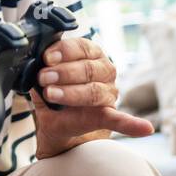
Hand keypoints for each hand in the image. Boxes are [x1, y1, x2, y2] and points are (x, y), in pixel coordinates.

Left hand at [31, 37, 154, 157]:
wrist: (56, 121)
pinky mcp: (108, 116)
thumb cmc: (51, 91)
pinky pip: (121, 120)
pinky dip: (132, 125)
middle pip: (89, 69)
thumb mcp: (42, 75)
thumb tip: (30, 59)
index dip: (65, 51)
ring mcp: (108, 93)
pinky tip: (145, 128)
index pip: (82, 47)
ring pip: (95, 91)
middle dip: (64, 72)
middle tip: (44, 77)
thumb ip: (40, 66)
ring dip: (72, 93)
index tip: (47, 58)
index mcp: (89, 54)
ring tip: (51, 94)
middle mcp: (103, 71)